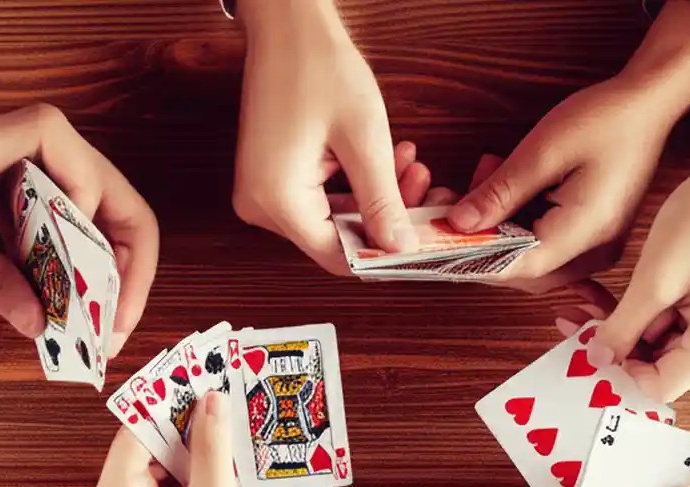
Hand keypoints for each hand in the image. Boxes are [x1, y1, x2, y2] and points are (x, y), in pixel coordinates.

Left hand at [75, 392, 288, 486]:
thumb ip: (210, 447)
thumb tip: (210, 397)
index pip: (132, 437)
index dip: (166, 401)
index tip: (191, 368)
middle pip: (141, 449)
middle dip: (181, 424)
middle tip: (214, 390)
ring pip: (153, 466)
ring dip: (189, 448)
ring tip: (223, 422)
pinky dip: (187, 473)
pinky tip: (219, 457)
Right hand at [234, 0, 417, 273]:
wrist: (286, 26)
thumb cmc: (318, 68)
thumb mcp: (363, 139)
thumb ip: (382, 201)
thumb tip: (400, 247)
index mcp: (276, 201)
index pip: (339, 257)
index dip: (386, 253)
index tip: (424, 238)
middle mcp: (261, 205)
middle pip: (338, 239)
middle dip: (387, 219)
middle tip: (428, 191)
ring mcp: (263, 191)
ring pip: (335, 219)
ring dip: (377, 199)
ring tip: (412, 166)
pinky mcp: (272, 177)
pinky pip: (321, 199)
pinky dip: (356, 186)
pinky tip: (388, 162)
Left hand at [446, 0, 689, 291]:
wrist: (650, 104)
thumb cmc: (606, 120)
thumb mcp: (543, 152)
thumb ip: (500, 193)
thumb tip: (460, 224)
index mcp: (585, 233)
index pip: (517, 267)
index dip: (473, 258)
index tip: (438, 242)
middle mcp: (595, 251)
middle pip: (522, 270)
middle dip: (481, 241)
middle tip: (451, 205)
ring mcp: (596, 247)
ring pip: (530, 257)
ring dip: (498, 227)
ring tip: (485, 176)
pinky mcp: (591, 235)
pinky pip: (546, 243)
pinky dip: (518, 221)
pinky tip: (506, 183)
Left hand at [585, 105, 689, 401]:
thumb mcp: (655, 279)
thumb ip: (624, 327)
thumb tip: (598, 360)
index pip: (660, 386)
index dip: (619, 376)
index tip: (582, 355)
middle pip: (657, 366)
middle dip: (613, 349)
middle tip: (569, 325)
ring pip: (654, 341)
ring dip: (618, 327)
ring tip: (578, 305)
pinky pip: (663, 318)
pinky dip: (633, 310)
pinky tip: (600, 295)